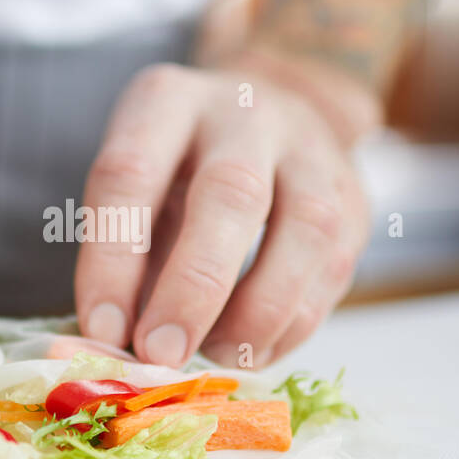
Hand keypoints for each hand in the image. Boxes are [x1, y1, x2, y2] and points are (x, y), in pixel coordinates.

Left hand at [75, 63, 371, 367]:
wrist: (267, 117)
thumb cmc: (180, 170)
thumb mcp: (137, 191)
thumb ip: (124, 260)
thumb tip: (112, 345)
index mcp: (168, 101)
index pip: (130, 174)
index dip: (112, 261)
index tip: (103, 331)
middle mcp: (245, 114)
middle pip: (231, 193)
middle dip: (194, 287)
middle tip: (162, 354)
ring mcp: (312, 150)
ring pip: (306, 228)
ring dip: (258, 311)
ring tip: (218, 356)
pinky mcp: (354, 198)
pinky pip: (336, 267)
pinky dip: (294, 323)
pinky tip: (254, 350)